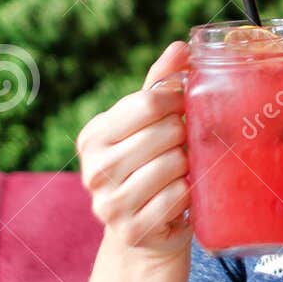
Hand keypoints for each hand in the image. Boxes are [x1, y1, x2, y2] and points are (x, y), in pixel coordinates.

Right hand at [76, 39, 191, 264]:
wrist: (144, 234)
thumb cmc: (148, 168)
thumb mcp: (146, 126)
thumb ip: (159, 86)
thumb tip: (181, 47)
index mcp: (93, 137)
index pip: (148, 103)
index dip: (178, 100)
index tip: (186, 107)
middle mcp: (95, 169)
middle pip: (165, 132)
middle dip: (185, 136)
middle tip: (185, 145)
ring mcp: (109, 204)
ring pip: (174, 165)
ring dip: (189, 165)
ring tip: (183, 170)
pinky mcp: (132, 230)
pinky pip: (178, 198)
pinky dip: (188, 194)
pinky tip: (182, 194)